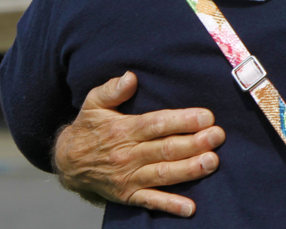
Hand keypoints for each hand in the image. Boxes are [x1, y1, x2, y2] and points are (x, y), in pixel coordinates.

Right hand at [53, 72, 225, 217]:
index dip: (182, 121)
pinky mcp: (128, 195)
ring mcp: (128, 177)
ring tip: (212, 162)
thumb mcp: (93, 103)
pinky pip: (150, 201)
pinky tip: (190, 208)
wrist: (67, 163)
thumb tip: (130, 77)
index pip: (156, 124)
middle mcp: (127, 155)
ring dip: (189, 170)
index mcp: (123, 130)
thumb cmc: (89, 128)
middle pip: (165, 149)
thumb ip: (112, 89)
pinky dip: (170, 205)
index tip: (206, 116)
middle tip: (217, 136)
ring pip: (163, 174)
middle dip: (194, 143)